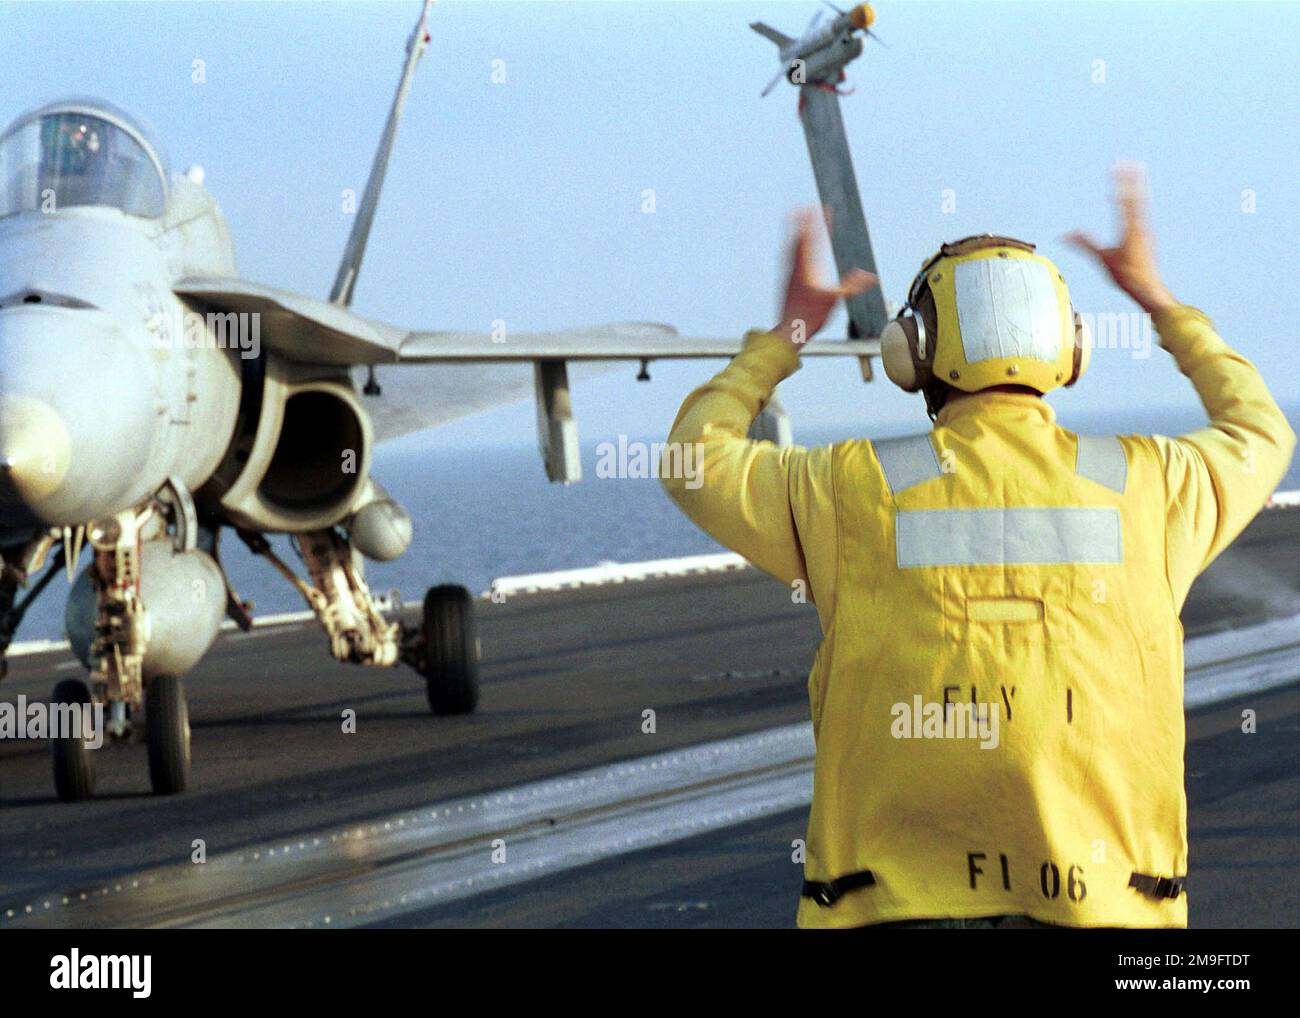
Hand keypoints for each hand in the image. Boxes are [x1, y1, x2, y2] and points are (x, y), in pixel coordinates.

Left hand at [773, 207, 876, 344]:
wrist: (789, 331)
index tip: (824, 208)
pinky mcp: (785, 283)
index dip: (819, 223)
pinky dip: (791, 247)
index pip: (813, 239)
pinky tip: (792, 249)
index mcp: (805, 269)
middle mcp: (794, 269)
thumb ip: (852, 287)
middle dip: (802, 221)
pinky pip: (787, 258)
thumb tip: (870, 277)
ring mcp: (787, 276)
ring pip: (789, 247)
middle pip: (797, 238)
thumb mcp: (834, 301)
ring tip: (795, 220)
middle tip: (804, 205)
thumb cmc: (809, 318)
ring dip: (794, 232)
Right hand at [1065, 163, 1176, 314]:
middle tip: (1130, 161)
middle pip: (1135, 197)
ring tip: (1137, 173)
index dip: (1120, 182)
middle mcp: (1141, 226)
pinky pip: (1142, 213)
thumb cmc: (1127, 277)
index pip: (1122, 200)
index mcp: (1130, 229)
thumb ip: (1084, 244)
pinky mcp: (1147, 236)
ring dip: (1137, 187)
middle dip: (1131, 179)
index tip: (1117, 166)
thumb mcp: (1102, 260)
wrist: (1149, 289)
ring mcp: (1146, 230)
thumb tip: (1065, 235)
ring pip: (1141, 204)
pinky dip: (1139, 201)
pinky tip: (1138, 200)